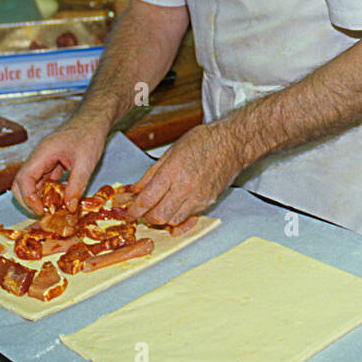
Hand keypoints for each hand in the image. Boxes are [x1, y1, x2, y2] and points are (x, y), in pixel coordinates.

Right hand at [10, 118, 106, 213]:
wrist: (93, 121)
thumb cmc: (89, 135)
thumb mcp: (86, 162)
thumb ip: (76, 185)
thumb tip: (68, 207)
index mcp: (43, 153)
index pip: (24, 178)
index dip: (28, 197)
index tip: (41, 210)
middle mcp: (38, 157)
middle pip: (20, 182)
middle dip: (28, 200)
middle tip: (43, 213)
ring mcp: (43, 160)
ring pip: (30, 182)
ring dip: (37, 197)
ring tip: (51, 209)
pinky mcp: (50, 163)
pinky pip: (42, 180)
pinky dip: (46, 192)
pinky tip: (58, 200)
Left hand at [125, 123, 243, 225]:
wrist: (233, 143)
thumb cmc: (203, 141)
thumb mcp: (170, 151)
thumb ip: (151, 174)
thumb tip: (136, 189)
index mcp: (173, 172)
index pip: (147, 199)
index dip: (134, 209)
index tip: (129, 212)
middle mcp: (186, 188)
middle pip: (159, 216)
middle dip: (147, 216)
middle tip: (143, 209)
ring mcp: (199, 197)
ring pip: (173, 220)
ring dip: (163, 216)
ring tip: (160, 205)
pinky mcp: (208, 202)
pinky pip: (188, 215)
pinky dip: (178, 213)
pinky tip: (176, 202)